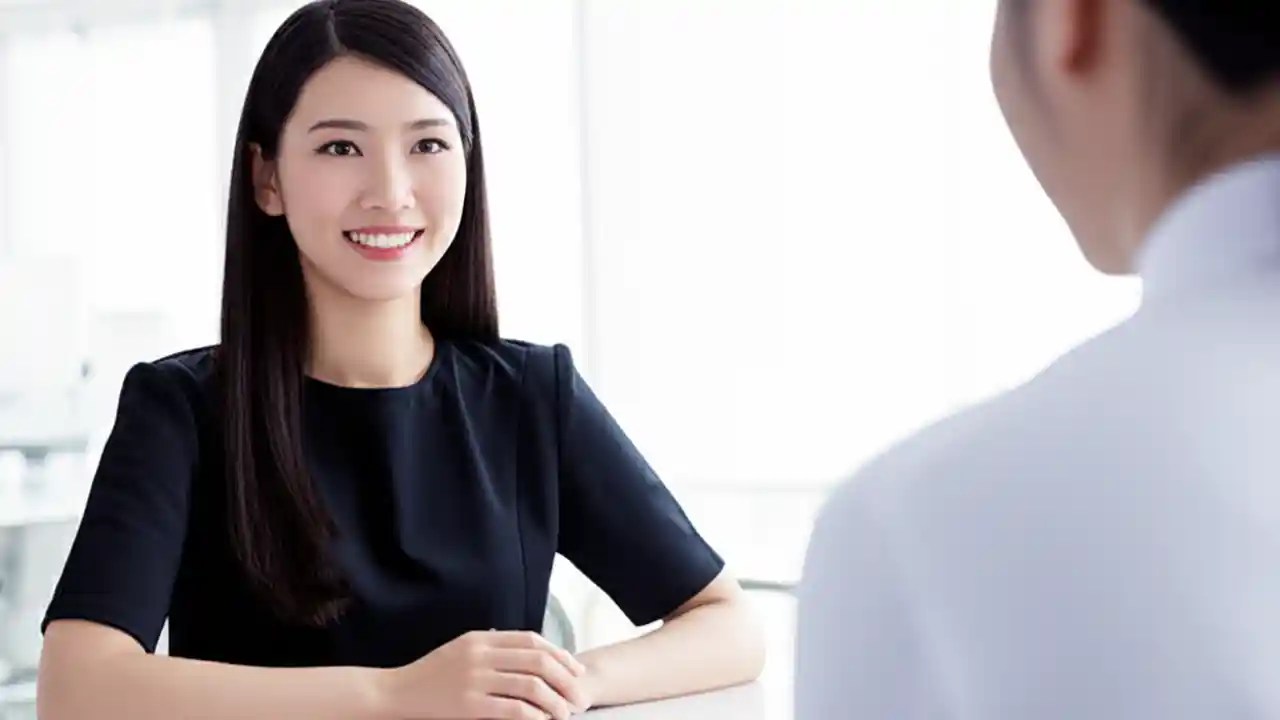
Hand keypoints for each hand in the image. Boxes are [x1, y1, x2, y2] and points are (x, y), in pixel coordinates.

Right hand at [379, 630, 589, 719]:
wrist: (396, 692)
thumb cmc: (431, 674)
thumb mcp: (461, 648)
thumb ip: (490, 645)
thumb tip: (524, 647)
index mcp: (481, 638)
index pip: (532, 640)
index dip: (560, 654)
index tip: (576, 670)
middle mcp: (481, 655)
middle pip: (538, 661)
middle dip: (566, 679)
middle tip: (578, 696)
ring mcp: (475, 679)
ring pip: (531, 686)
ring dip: (555, 702)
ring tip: (566, 715)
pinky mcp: (469, 705)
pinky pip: (513, 709)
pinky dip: (534, 716)